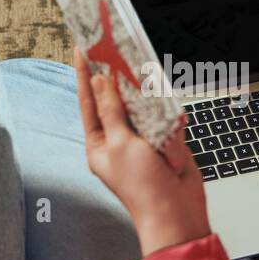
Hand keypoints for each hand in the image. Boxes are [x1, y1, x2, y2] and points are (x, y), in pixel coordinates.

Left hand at [74, 49, 210, 255]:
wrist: (176, 212)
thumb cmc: (143, 187)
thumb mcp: (120, 143)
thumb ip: (112, 111)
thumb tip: (102, 83)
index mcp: (99, 144)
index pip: (89, 102)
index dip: (86, 76)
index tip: (82, 50)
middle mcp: (119, 141)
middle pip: (116, 101)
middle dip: (117, 78)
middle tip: (113, 48)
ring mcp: (143, 141)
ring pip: (142, 106)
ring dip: (145, 94)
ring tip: (141, 70)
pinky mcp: (165, 141)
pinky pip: (164, 117)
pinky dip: (166, 112)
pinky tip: (167, 108)